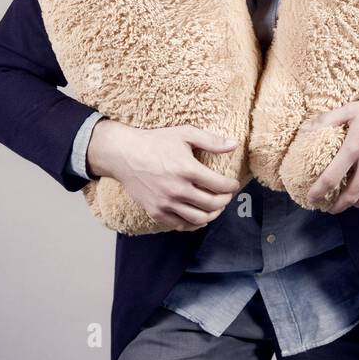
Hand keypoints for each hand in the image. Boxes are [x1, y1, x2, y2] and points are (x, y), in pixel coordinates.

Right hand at [86, 121, 241, 230]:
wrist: (123, 154)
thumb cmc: (154, 142)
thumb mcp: (184, 134)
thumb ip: (211, 141)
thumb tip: (234, 145)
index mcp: (187, 169)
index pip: (220, 185)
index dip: (231, 186)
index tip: (233, 184)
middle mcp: (178, 189)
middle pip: (212, 204)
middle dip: (225, 201)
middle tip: (227, 196)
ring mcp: (166, 203)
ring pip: (199, 218)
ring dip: (213, 214)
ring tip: (216, 207)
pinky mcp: (155, 211)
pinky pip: (180, 225)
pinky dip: (194, 224)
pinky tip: (199, 216)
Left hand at [302, 86, 358, 212]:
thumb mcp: (353, 109)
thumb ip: (328, 119)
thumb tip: (305, 129)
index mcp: (353, 149)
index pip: (330, 178)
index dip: (318, 192)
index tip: (311, 199)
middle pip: (350, 196)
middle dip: (337, 206)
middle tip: (331, 209)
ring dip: (357, 204)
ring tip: (352, 202)